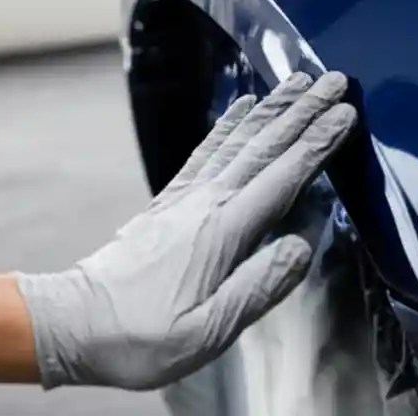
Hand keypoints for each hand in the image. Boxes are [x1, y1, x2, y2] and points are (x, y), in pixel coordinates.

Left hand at [16, 71, 356, 389]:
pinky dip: (229, 124)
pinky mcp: (170, 202)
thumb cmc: (140, 337)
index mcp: (223, 232)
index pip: (283, 177)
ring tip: (298, 81)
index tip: (346, 113)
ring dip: (272, 109)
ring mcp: (186, 198)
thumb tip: (302, 247)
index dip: (317, 144)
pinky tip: (242, 107)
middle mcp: (206, 204)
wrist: (72, 326)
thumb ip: (258, 287)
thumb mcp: (208, 330)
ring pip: (239, 141)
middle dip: (303, 111)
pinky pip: (208, 151)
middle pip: (264, 147)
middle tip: (333, 79)